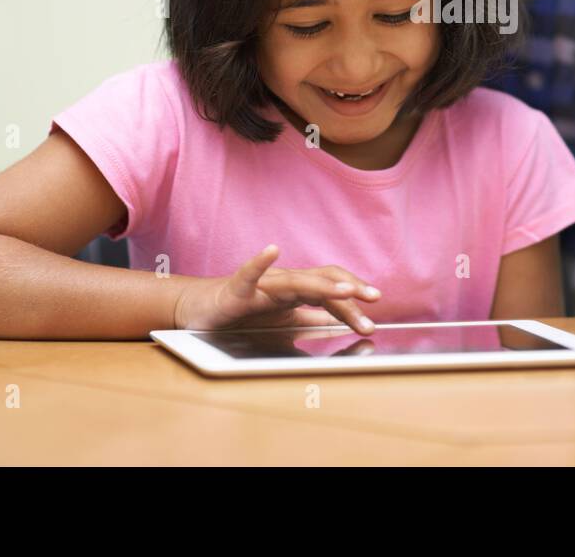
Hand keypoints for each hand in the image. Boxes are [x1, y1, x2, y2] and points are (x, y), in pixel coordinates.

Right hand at [172, 245, 381, 333]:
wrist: (201, 309)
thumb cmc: (243, 313)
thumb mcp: (284, 322)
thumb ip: (312, 321)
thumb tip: (343, 323)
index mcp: (297, 293)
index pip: (331, 291)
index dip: (353, 302)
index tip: (373, 317)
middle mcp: (284, 283)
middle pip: (322, 282)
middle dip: (349, 292)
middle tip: (373, 301)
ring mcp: (262, 284)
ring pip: (297, 281)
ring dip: (323, 285)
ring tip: (346, 290)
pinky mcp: (237, 289)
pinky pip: (248, 273)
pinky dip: (260, 261)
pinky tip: (272, 250)